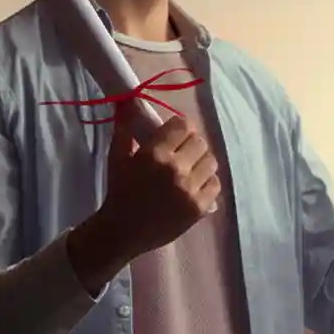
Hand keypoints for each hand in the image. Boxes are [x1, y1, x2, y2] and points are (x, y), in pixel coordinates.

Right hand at [68, 107, 220, 294]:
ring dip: (201, 162)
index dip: (181, 128)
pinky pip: (215, 184)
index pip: (184, 125)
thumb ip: (124, 128)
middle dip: (191, 144)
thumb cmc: (119, 192)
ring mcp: (190, 189)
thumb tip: (128, 101)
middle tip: (183, 153)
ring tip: (190, 169)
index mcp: (155, 154)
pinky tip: (195, 185)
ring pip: (211, 161)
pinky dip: (207, 182)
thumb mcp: (117, 158)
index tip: (176, 135)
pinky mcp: (199, 207)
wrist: (122, 232)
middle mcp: (176, 169)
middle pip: (200, 142)